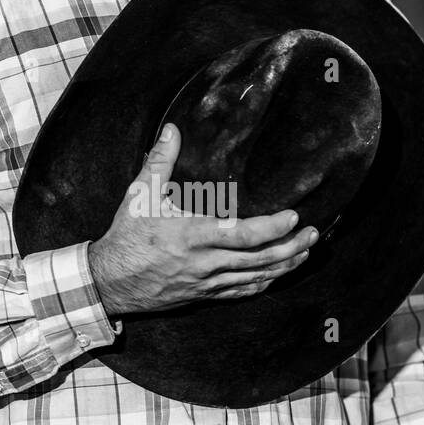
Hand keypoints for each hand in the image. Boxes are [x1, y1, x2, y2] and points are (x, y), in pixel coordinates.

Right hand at [87, 122, 316, 315]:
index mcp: (191, 236)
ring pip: (255, 278)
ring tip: (307, 252)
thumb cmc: (126, 236)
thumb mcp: (140, 195)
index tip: (293, 216)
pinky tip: (277, 275)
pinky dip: (263, 284)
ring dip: (284, 266)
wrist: (110, 281)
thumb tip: (172, 129)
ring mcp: (206, 282)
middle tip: (314, 234)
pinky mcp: (203, 295)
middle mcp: (204, 263)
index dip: (272, 228)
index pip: (242, 235)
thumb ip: (160, 161)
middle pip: (258, 260)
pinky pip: (240, 292)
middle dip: (291, 247)